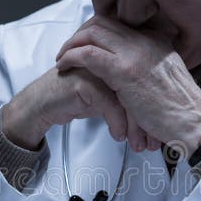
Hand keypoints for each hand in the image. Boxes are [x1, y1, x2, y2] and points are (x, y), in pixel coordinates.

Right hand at [2, 65, 153, 150]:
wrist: (42, 103)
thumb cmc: (76, 98)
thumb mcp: (109, 94)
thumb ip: (130, 93)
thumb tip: (154, 112)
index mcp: (119, 56)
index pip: (146, 81)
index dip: (154, 109)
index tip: (157, 133)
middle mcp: (110, 58)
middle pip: (140, 88)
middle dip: (148, 120)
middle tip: (152, 143)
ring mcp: (97, 66)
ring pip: (128, 96)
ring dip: (134, 126)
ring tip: (137, 144)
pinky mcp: (84, 79)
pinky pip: (110, 103)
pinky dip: (117, 123)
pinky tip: (118, 136)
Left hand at [55, 15, 200, 153]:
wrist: (194, 122)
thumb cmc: (182, 111)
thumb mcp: (167, 79)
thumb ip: (151, 68)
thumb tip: (134, 74)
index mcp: (156, 40)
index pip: (119, 23)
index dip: (96, 30)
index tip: (84, 43)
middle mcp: (145, 40)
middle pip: (102, 22)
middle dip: (79, 34)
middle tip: (68, 49)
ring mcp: (134, 53)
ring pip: (92, 33)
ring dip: (71, 44)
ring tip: (62, 59)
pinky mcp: (124, 71)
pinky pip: (88, 53)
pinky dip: (71, 57)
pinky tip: (64, 66)